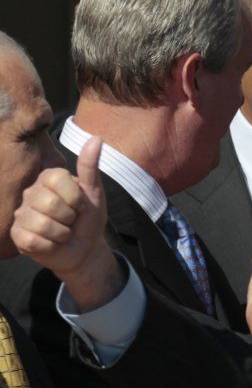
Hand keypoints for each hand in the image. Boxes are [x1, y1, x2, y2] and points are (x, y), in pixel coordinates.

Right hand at [11, 136, 123, 310]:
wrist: (85, 249)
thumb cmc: (88, 219)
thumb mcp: (95, 193)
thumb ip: (91, 167)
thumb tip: (96, 138)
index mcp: (48, 179)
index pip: (58, 180)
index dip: (76, 198)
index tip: (80, 205)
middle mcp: (30, 193)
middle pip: (50, 204)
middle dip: (69, 218)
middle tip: (71, 220)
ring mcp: (21, 214)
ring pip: (42, 224)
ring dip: (62, 233)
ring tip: (62, 232)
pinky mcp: (18, 235)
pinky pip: (33, 240)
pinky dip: (51, 245)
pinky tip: (52, 243)